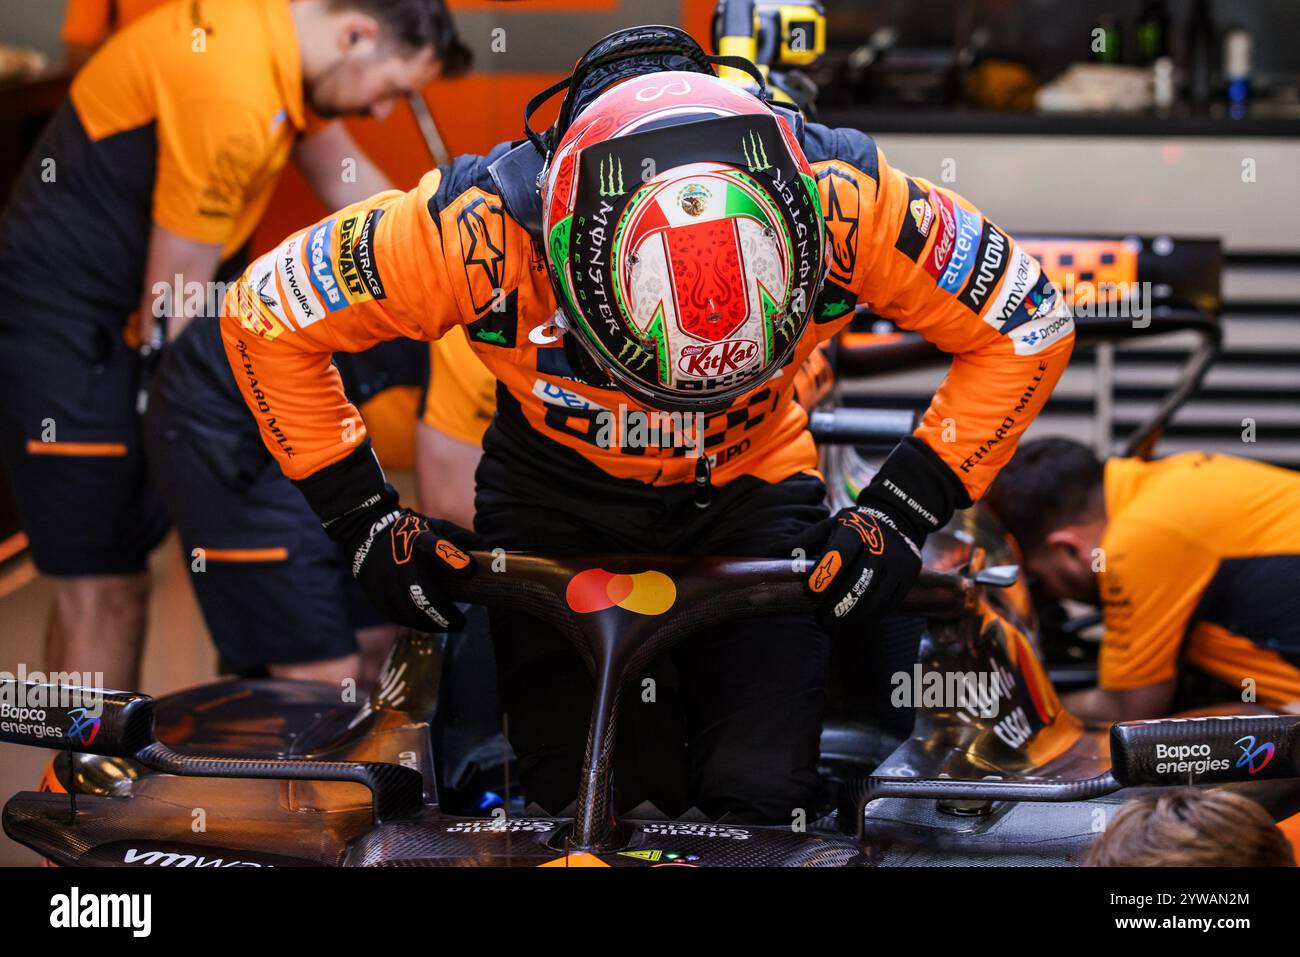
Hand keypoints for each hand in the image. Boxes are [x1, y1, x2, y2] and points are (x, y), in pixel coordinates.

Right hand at [342, 505, 477, 631]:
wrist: (366, 532)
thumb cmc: (411, 533)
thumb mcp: (437, 527)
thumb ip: (463, 540)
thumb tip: (491, 554)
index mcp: (419, 540)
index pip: (435, 548)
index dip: (452, 559)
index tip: (467, 569)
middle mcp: (401, 561)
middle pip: (422, 594)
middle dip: (444, 615)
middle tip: (460, 624)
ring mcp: (386, 580)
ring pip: (410, 612)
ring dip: (431, 624)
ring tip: (447, 626)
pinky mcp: (376, 594)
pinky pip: (398, 616)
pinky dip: (414, 622)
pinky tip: (427, 624)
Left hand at [804, 503, 921, 629]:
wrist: (896, 520)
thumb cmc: (853, 529)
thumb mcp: (829, 526)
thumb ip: (804, 542)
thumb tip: (773, 554)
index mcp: (854, 529)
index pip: (840, 552)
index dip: (824, 574)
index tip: (810, 592)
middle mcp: (880, 543)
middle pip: (859, 581)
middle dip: (837, 605)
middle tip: (821, 621)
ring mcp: (898, 560)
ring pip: (876, 597)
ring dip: (853, 617)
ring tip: (835, 627)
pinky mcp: (909, 574)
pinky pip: (890, 603)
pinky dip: (871, 616)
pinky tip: (855, 622)